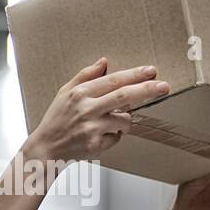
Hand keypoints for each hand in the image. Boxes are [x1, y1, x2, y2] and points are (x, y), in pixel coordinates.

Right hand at [23, 58, 169, 162]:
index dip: (134, 75)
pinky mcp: (95, 145)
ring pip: (125, 120)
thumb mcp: (65, 92)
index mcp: (80, 93)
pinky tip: (100, 135)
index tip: (151, 71)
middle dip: (147, 90)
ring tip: (112, 120)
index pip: (113, 80)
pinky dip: (114, 136)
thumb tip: (104, 61)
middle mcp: (86, 109)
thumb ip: (85, 75)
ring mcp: (92, 128)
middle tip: (164, 86)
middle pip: (124, 96)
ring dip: (126, 120)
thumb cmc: (56, 119)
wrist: (46, 148)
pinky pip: (117, 138)